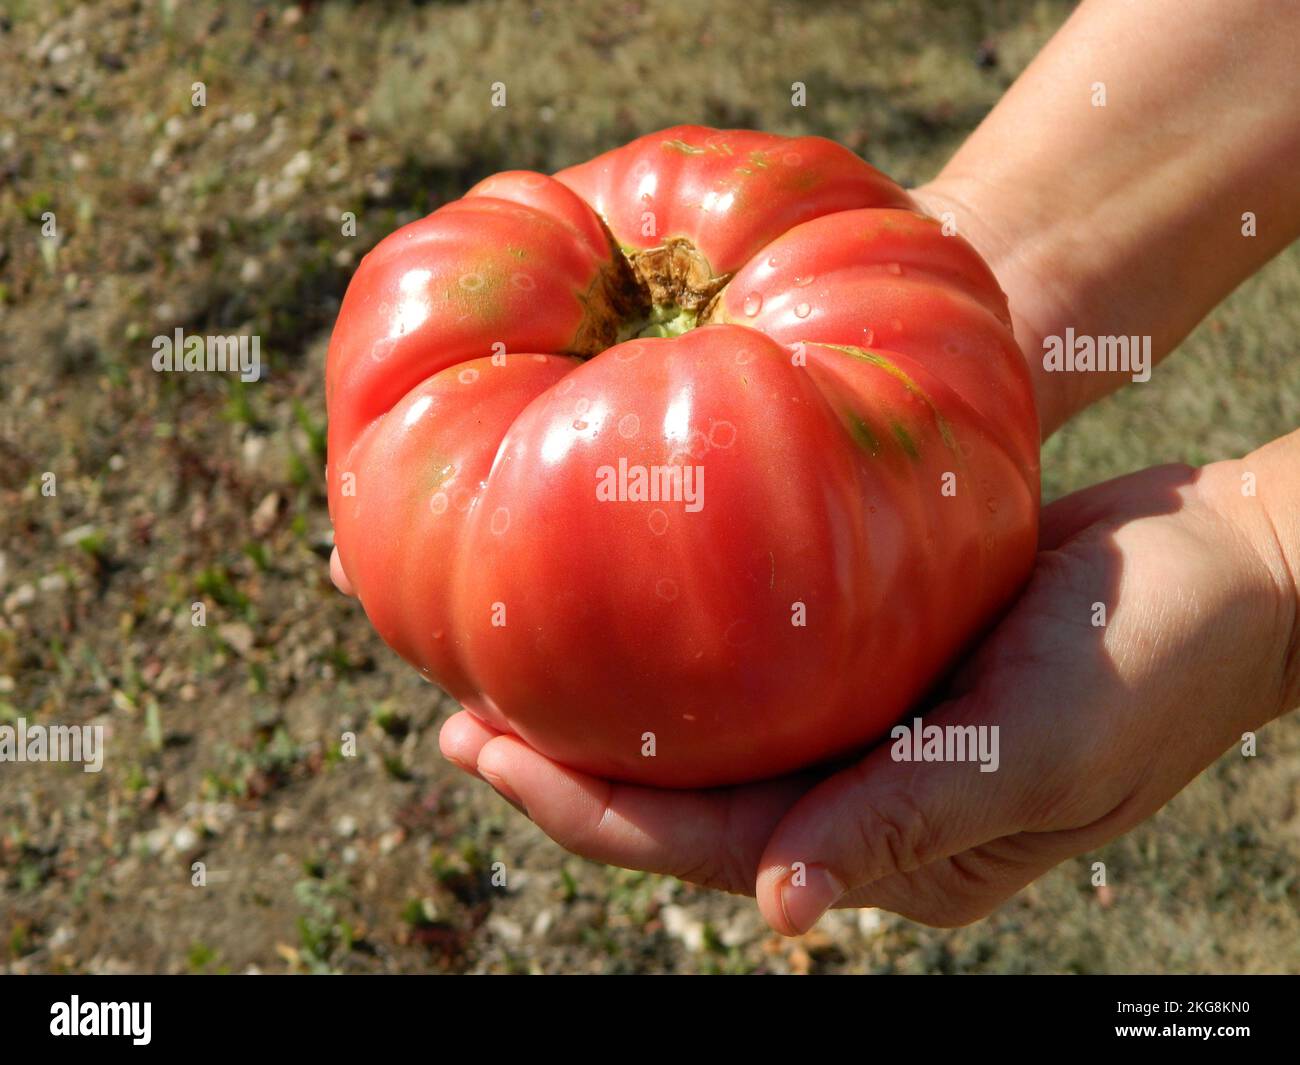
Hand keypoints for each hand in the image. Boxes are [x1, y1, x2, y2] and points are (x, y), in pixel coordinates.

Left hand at [422, 450, 1297, 933]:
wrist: (1227, 565)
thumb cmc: (1156, 657)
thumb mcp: (1041, 743)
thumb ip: (912, 822)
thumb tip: (786, 915)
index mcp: (891, 845)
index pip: (710, 848)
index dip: (589, 810)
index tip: (483, 752)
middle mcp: (863, 798)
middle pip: (688, 800)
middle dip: (570, 767)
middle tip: (458, 718)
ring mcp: (869, 730)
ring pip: (714, 733)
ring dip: (615, 705)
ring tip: (509, 667)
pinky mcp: (880, 660)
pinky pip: (760, 665)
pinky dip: (686, 643)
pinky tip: (631, 601)